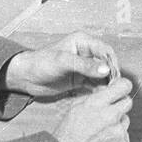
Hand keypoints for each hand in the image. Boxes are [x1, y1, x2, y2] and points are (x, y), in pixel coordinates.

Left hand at [4, 33, 118, 98]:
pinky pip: (95, 85)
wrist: (26, 77)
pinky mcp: (81, 80)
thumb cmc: (41, 63)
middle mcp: (86, 53)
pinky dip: (99, 91)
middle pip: (107, 64)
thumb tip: (106, 70)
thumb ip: (85, 65)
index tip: (116, 77)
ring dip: (107, 85)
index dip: (113, 63)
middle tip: (115, 90)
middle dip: (112, 76)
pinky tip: (100, 99)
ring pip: (103, 76)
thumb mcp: (63, 62)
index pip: (106, 50)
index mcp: (83, 42)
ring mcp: (84, 67)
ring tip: (109, 96)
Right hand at [54, 77, 133, 141]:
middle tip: (109, 112)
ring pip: (125, 121)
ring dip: (117, 123)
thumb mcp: (76, 106)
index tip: (120, 89)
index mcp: (98, 103)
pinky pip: (125, 137)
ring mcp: (118, 133)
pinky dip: (117, 139)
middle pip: (128, 102)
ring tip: (101, 132)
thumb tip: (108, 89)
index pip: (124, 86)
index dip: (123, 86)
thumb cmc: (68, 133)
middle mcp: (111, 116)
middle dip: (119, 104)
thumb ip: (95, 95)